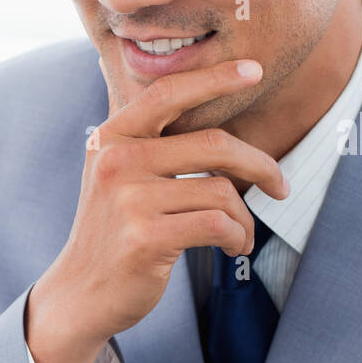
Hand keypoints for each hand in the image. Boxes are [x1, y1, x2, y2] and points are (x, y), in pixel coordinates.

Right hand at [24, 57, 289, 362]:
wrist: (81, 292)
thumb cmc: (114, 233)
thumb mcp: (117, 177)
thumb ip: (150, 144)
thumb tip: (216, 119)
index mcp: (110, 137)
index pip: (169, 93)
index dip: (215, 78)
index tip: (254, 70)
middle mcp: (116, 162)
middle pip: (213, 145)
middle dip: (260, 166)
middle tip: (279, 186)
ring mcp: (128, 200)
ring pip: (221, 192)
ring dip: (245, 220)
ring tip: (241, 236)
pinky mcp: (145, 238)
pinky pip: (217, 224)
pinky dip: (236, 238)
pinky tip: (231, 248)